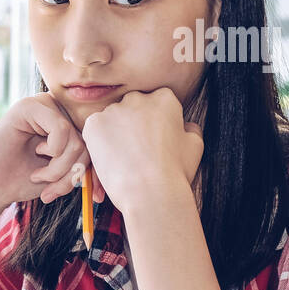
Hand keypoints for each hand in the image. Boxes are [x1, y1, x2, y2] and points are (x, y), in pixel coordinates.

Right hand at [0, 91, 101, 216]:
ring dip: (60, 168)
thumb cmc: (22, 180)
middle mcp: (57, 109)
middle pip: (88, 141)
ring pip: (76, 138)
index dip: (97, 171)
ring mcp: (43, 104)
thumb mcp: (64, 172)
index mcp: (67, 122)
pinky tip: (35, 156)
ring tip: (40, 178)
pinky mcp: (29, 106)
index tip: (96, 199)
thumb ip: (85, 162)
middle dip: (74, 173)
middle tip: (52, 191)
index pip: (96, 143)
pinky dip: (53, 151)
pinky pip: (61, 129)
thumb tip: (113, 161)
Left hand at [79, 87, 202, 217]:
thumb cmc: (175, 171)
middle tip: (137, 149)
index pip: (156, 101)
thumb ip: (190, 129)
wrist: (149, 190)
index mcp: (164, 98)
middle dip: (133, 123)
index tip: (154, 139)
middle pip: (132, 106)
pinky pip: (94, 129)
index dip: (155, 122)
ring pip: (112, 118)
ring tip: (124, 158)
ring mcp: (114, 110)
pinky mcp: (94, 123)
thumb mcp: (194, 145)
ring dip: (115, 132)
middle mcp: (138, 98)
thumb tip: (186, 125)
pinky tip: (110, 158)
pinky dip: (98, 141)